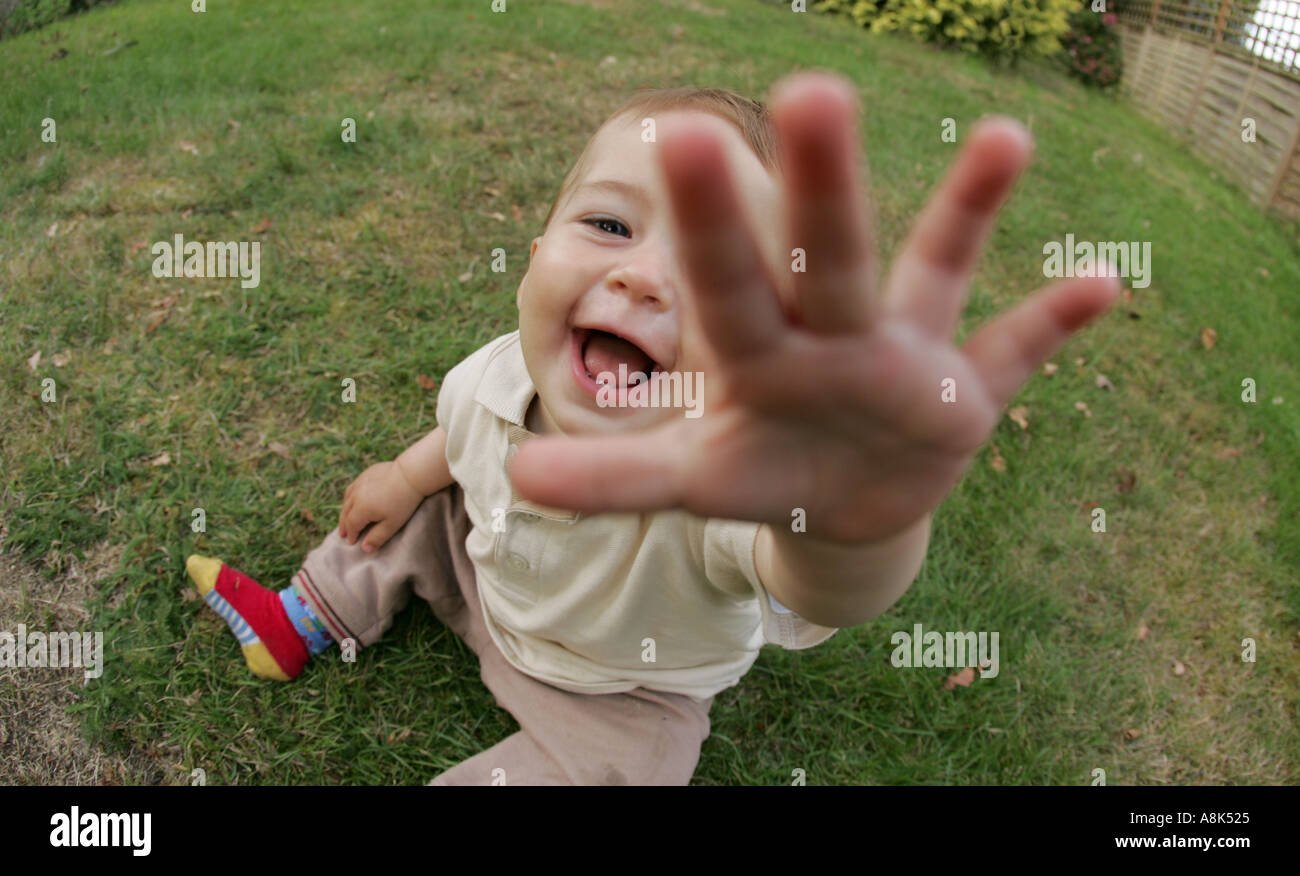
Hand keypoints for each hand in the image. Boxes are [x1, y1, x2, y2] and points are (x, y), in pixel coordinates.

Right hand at [337, 461, 424, 551]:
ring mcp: (360, 483)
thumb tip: (364, 549)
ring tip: (344, 518)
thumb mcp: (392, 524)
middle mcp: (356, 495)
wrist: (411, 474)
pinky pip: (353, 487)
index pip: (352, 525)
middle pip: (346, 513)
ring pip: (347, 500)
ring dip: (345, 511)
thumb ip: (377, 538)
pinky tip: (353, 499)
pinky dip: (350, 497)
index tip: (351, 543)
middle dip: (344, 525)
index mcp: (361, 509)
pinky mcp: (366, 474)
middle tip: (342, 534)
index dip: (351, 535)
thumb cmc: (403, 502)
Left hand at [509, 71, 1118, 544]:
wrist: (841, 503)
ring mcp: (904, 351)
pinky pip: (1014, 348)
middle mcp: (831, 333)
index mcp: (759, 354)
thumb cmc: (762, 470)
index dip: (712, 223)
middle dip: (826, 186)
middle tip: (814, 90)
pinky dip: (1054, 322)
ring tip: (1008, 138)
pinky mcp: (964, 389)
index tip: (686, 134)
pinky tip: (1102, 285)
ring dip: (966, 211)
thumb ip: (616, 480)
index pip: (731, 280)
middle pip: (828, 256)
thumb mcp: (694, 480)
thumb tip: (514, 479)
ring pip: (930, 273)